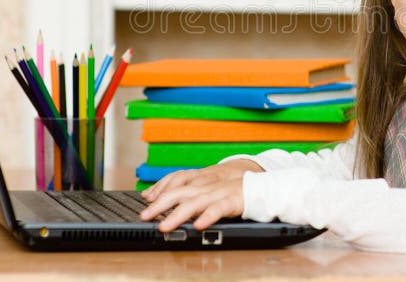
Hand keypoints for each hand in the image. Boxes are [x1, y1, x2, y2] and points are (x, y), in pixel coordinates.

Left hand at [140, 159, 262, 231]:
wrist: (260, 187)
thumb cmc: (233, 191)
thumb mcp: (209, 190)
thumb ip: (193, 195)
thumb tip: (172, 205)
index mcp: (201, 181)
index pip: (175, 180)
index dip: (159, 188)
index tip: (145, 198)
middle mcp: (206, 185)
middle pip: (179, 192)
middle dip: (159, 204)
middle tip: (145, 216)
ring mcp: (218, 193)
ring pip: (194, 202)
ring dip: (177, 214)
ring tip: (164, 226)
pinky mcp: (232, 201)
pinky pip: (218, 209)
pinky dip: (208, 216)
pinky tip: (199, 225)